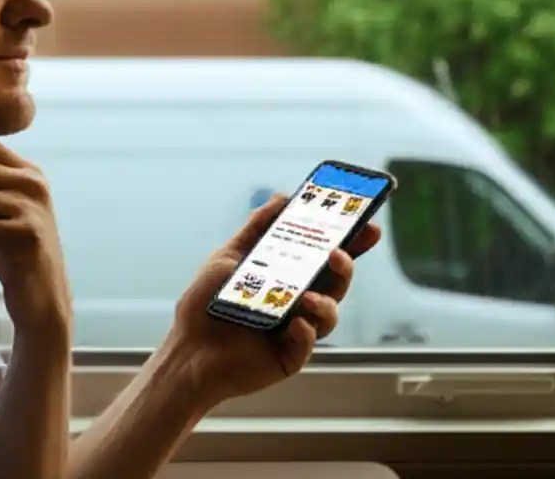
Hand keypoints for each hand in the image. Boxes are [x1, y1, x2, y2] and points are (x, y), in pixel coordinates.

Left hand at [164, 194, 380, 406]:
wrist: (186, 350)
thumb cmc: (204, 305)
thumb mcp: (229, 257)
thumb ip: (257, 229)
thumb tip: (283, 197)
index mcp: (289, 278)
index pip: (326, 257)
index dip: (351, 242)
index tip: (368, 225)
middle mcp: (299, 302)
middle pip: (336, 283)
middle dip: (346, 266)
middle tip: (339, 253)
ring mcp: (297, 330)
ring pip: (329, 313)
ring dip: (325, 302)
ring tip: (308, 298)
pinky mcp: (290, 356)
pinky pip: (308, 342)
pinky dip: (305, 330)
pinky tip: (295, 322)